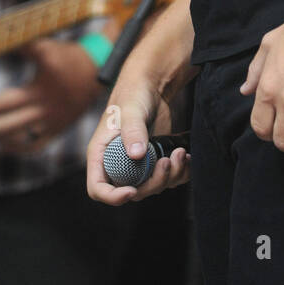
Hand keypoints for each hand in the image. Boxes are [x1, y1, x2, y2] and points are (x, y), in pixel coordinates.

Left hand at [0, 38, 103, 152]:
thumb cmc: (67, 56)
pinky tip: (3, 144)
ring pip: (20, 139)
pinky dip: (19, 148)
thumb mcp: (45, 48)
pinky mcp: (58, 129)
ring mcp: (52, 122)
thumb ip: (22, 46)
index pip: (4, 102)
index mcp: (38, 91)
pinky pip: (36, 146)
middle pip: (9, 125)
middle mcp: (44, 110)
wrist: (98, 69)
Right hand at [86, 70, 189, 206]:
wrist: (150, 88)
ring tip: (179, 154)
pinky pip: (168, 178)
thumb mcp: (130, 110)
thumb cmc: (133, 95)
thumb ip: (132, 131)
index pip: (98, 188)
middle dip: (153, 183)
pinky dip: (179, 172)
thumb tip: (136, 155)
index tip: (131, 190)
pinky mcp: (155, 162)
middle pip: (132, 192)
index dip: (112, 197)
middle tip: (167, 161)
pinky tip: (185, 156)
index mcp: (102, 156)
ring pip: (153, 187)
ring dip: (170, 176)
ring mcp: (138, 166)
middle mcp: (118, 165)